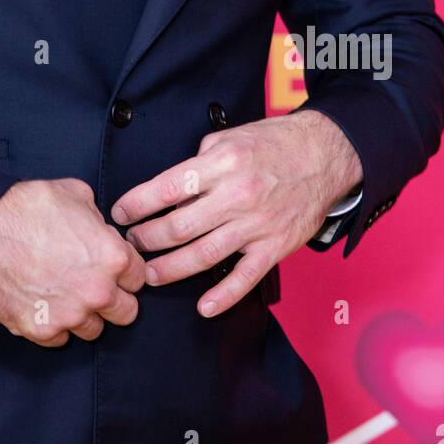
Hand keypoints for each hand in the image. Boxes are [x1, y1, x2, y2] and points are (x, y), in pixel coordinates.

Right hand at [0, 178, 145, 345]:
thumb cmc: (29, 207)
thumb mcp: (76, 193)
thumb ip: (98, 218)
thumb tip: (100, 228)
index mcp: (112, 258)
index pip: (140, 278)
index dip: (126, 270)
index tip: (113, 268)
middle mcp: (97, 292)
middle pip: (127, 312)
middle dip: (115, 299)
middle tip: (94, 286)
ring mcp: (69, 315)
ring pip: (94, 330)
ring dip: (84, 315)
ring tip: (65, 294)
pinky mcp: (41, 330)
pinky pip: (60, 339)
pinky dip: (55, 325)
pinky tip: (44, 303)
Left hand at [110, 109, 362, 317]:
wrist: (325, 154)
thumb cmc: (273, 143)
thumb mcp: (230, 136)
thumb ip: (199, 160)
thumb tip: (170, 184)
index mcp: (221, 163)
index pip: (166, 189)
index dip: (136, 204)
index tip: (118, 213)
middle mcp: (236, 195)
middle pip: (178, 227)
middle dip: (145, 239)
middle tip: (129, 245)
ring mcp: (256, 224)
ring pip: (203, 255)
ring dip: (170, 269)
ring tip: (148, 274)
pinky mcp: (275, 247)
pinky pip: (245, 278)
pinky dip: (223, 296)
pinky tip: (203, 306)